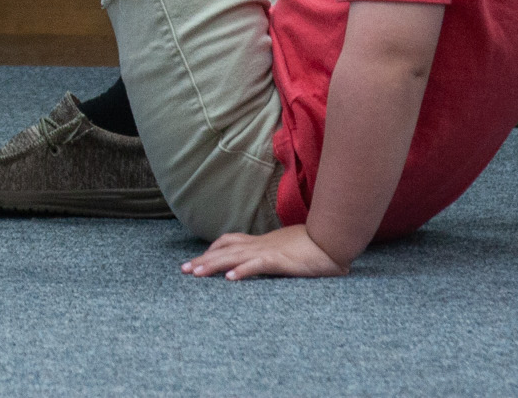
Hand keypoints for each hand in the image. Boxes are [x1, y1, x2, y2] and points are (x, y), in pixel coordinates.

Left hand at [181, 224, 348, 279]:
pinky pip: (256, 265)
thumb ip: (281, 253)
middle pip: (224, 250)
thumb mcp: (291, 249)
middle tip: (184, 269)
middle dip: (202, 259)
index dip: (213, 250)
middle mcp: (260, 244)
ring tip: (195, 273)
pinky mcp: (279, 260)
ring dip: (211, 265)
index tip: (199, 259)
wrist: (333, 239)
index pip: (230, 241)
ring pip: (232, 257)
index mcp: (262, 242)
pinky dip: (241, 271)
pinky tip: (229, 279)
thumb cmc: (316, 246)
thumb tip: (280, 258)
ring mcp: (268, 251)